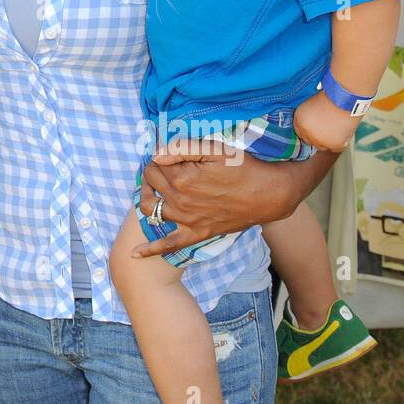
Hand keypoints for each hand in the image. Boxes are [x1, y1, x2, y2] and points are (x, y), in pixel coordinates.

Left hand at [132, 146, 295, 258]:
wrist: (269, 195)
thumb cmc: (243, 167)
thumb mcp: (215, 149)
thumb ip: (182, 148)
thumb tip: (156, 154)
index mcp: (182, 179)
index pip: (154, 165)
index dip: (159, 158)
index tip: (170, 156)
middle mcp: (180, 202)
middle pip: (150, 184)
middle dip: (152, 173)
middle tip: (163, 167)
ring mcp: (187, 221)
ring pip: (150, 210)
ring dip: (146, 198)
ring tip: (153, 189)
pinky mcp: (197, 234)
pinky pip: (169, 245)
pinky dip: (150, 250)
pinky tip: (134, 254)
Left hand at [293, 91, 357, 151]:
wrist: (344, 99)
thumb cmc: (331, 98)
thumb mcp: (311, 104)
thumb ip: (309, 117)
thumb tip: (312, 125)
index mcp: (299, 120)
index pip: (299, 132)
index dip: (308, 130)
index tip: (315, 129)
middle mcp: (306, 131)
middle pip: (310, 141)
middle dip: (317, 136)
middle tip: (326, 130)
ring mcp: (319, 140)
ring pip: (321, 146)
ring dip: (327, 141)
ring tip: (335, 130)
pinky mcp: (332, 145)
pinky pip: (334, 148)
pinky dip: (339, 143)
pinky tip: (341, 133)